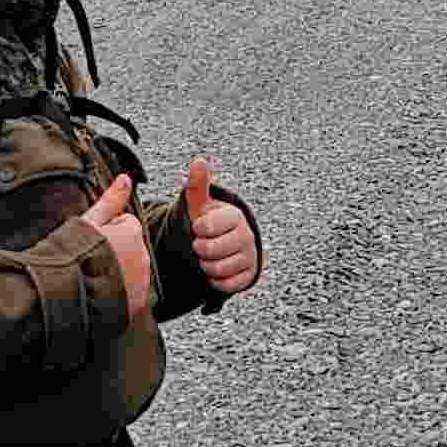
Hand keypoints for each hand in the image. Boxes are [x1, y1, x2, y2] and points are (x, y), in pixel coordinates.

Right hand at [81, 173, 153, 320]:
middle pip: (131, 249)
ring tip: (92, 280)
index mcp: (132, 231)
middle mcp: (143, 256)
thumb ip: (110, 199)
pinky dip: (121, 296)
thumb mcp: (88, 221)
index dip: (105, 233)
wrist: (64, 296)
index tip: (90, 244)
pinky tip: (100, 295)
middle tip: (90, 261)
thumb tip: (126, 178)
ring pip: (133, 272)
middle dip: (115, 253)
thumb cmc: (71, 256)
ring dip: (119, 275)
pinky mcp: (138, 304)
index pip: (125, 224)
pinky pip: (133, 295)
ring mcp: (143, 282)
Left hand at [181, 157, 259, 296]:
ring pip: (217, 269)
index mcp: (234, 216)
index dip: (197, 229)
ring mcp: (249, 257)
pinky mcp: (248, 276)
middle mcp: (246, 236)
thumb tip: (198, 161)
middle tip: (200, 245)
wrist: (225, 246)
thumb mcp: (200, 205)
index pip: (207, 226)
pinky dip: (215, 281)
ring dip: (206, 266)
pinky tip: (215, 270)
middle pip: (210, 250)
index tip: (199, 227)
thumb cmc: (209, 222)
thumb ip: (198, 186)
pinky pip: (226, 285)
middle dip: (199, 249)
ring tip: (208, 257)